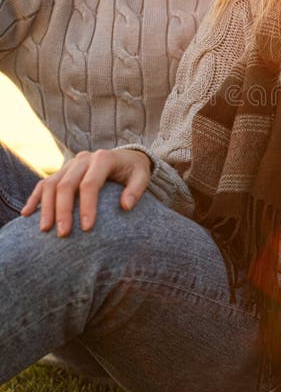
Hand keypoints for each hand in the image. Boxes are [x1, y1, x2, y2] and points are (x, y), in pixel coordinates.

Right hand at [20, 148, 151, 236]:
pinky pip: (44, 183)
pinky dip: (35, 198)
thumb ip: (136, 189)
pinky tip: (27, 214)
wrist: (126, 158)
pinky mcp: (62, 171)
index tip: (87, 228)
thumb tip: (126, 206)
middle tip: (63, 233)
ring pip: (51, 184)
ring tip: (45, 229)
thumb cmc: (134, 171)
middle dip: (63, 210)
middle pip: (67, 185)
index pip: (90, 184)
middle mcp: (83, 159)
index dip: (87, 206)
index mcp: (103, 159)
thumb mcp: (142, 176)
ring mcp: (70, 164)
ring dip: (46, 207)